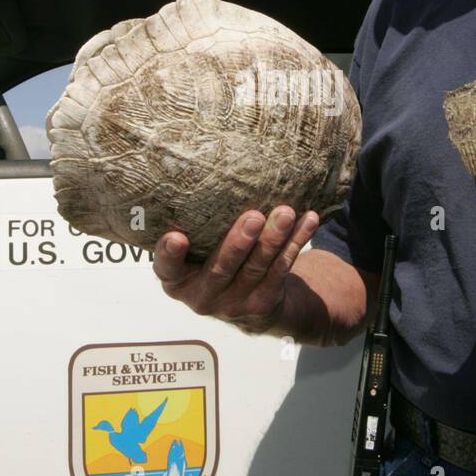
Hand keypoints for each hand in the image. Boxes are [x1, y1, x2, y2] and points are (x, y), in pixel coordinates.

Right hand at [153, 205, 319, 333]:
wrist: (247, 301)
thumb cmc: (214, 261)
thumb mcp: (195, 252)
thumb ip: (197, 228)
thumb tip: (205, 171)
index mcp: (176, 280)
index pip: (167, 268)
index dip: (169, 255)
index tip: (177, 237)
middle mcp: (201, 296)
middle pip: (221, 269)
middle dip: (238, 243)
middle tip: (254, 217)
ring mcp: (232, 304)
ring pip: (256, 269)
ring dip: (273, 239)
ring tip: (286, 213)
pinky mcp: (261, 304)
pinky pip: (280, 271)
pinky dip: (295, 243)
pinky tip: (308, 221)